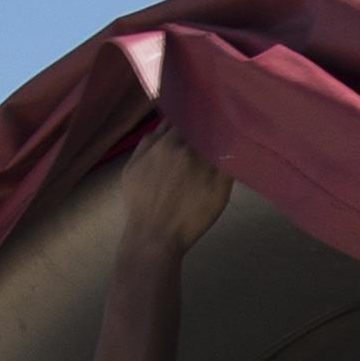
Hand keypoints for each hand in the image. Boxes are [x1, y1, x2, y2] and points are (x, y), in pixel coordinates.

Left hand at [115, 128, 232, 262]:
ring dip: (172, 134)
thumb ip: (225, 165)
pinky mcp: (131, 163)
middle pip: (181, 123)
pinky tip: (162, 158)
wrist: (153, 236)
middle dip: (191, 128)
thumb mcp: (219, 194)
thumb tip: (228, 142)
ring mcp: (145, 151)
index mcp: (189, 147)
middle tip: (198, 140)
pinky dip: (156, 145)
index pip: (201, 124)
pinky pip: (146, 144)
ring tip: (179, 147)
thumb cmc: (191, 218)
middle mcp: (166, 142)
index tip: (214, 130)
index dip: (209, 125)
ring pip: (162, 130)